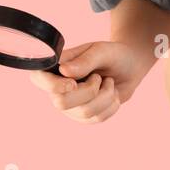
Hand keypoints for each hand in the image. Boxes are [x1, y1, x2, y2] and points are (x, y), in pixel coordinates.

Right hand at [28, 39, 149, 124]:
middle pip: (61, 102)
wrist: (130, 68)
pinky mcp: (84, 116)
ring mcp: (71, 105)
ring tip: (108, 82)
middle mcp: (58, 89)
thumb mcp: (102, 51)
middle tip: (98, 77)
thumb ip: (85, 60)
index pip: (39, 79)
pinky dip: (112, 105)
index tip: (73, 83)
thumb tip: (64, 71)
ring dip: (105, 96)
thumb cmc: (112, 55)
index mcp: (56, 67)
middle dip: (89, 90)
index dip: (53, 85)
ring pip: (84, 112)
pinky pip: (98, 118)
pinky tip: (111, 93)